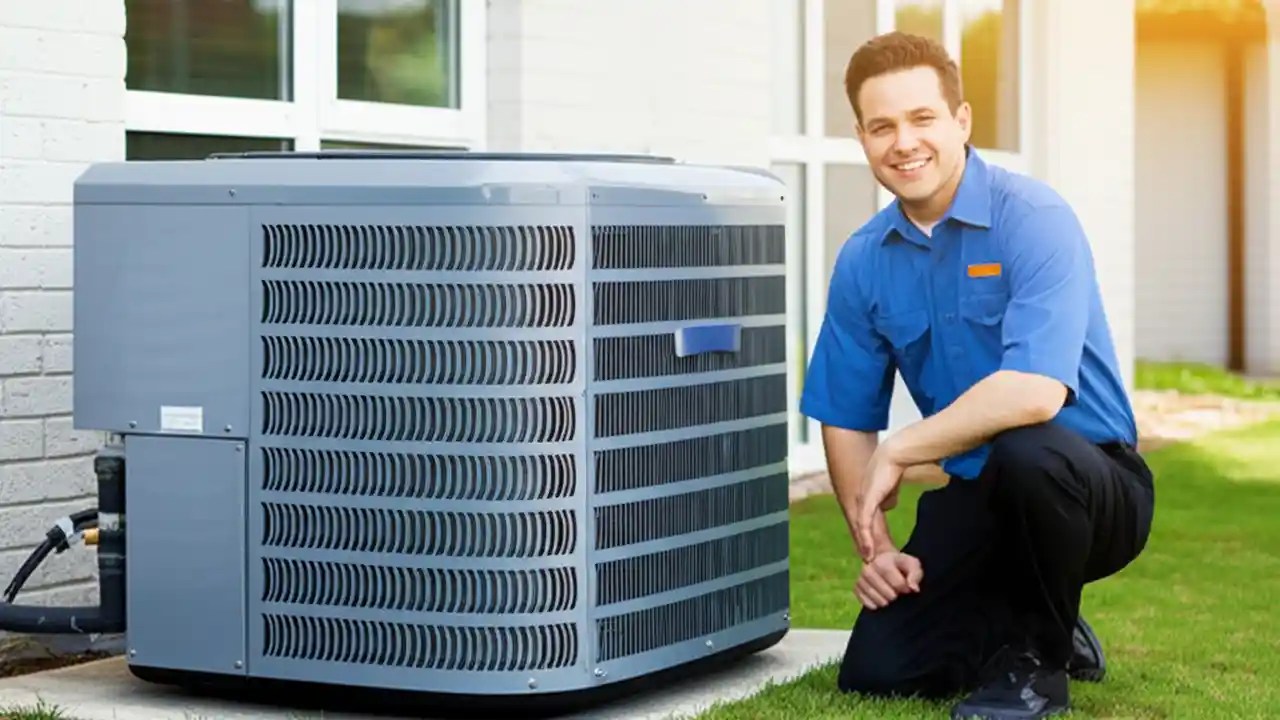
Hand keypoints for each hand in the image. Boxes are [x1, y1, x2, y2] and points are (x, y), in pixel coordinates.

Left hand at [855, 446, 906, 560]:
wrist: (892, 456)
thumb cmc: (892, 469)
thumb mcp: (888, 488)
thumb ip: (886, 497)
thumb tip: (888, 505)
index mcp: (865, 499)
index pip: (864, 522)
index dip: (866, 536)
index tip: (870, 550)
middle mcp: (860, 501)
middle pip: (859, 527)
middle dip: (863, 544)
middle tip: (867, 560)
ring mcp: (862, 501)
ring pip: (861, 529)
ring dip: (864, 545)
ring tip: (868, 560)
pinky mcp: (867, 501)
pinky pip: (864, 524)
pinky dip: (866, 539)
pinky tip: (869, 551)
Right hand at [855, 551, 922, 609]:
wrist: (884, 562)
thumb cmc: (900, 566)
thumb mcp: (912, 564)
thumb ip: (915, 574)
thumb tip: (913, 588)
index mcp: (884, 561)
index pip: (897, 583)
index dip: (905, 589)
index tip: (906, 588)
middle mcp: (869, 568)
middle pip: (885, 592)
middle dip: (893, 596)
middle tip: (896, 594)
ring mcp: (861, 578)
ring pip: (873, 596)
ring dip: (883, 601)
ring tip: (888, 599)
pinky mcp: (856, 586)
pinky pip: (862, 599)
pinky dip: (871, 603)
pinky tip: (878, 602)